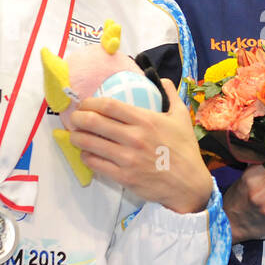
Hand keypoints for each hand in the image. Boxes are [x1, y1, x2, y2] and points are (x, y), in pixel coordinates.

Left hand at [66, 79, 213, 214]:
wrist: (189, 184)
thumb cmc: (185, 150)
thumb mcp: (182, 117)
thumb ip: (171, 95)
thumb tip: (163, 80)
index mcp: (146, 120)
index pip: (109, 106)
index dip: (90, 102)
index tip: (85, 103)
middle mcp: (134, 138)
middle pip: (94, 122)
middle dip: (78, 118)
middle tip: (75, 118)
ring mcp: (127, 159)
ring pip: (90, 143)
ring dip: (77, 137)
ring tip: (75, 134)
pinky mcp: (123, 177)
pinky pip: (95, 164)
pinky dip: (86, 156)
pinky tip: (87, 153)